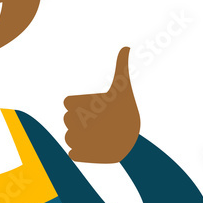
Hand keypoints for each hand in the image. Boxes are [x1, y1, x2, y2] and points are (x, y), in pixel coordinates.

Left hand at [63, 46, 139, 163]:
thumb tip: (126, 47)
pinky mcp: (78, 156)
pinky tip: (95, 148)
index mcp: (83, 103)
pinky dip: (81, 152)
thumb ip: (121, 68)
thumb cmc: (126, 114)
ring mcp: (78, 140)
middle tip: (98, 124)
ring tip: (97, 136)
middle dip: (81, 122)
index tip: (95, 109)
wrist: (134, 145)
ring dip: (80, 137)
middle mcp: (78, 121)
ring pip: (69, 137)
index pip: (68, 104)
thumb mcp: (123, 90)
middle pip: (68, 120)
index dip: (80, 106)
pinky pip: (72, 153)